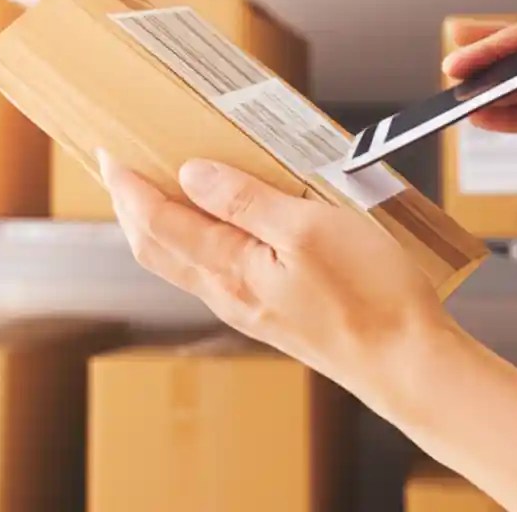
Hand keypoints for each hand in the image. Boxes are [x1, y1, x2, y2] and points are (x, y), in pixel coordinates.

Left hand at [97, 151, 449, 388]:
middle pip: (158, 248)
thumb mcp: (307, 229)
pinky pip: (218, 271)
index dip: (128, 187)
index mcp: (231, 270)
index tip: (110, 154)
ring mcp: (250, 306)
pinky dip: (200, 240)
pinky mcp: (275, 312)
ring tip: (161, 189)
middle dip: (132, 208)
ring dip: (163, 225)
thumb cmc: (369, 296)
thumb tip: (192, 175)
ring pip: (185, 262)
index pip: (158, 223)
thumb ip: (246, 200)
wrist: (406, 363)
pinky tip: (223, 223)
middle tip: (120, 169)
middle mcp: (229, 293)